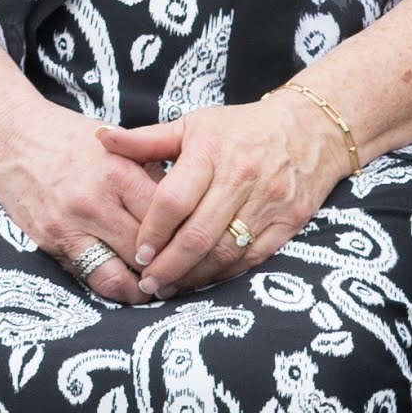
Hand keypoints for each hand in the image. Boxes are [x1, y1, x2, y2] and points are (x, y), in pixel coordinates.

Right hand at [0, 95, 174, 300]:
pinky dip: (111, 286)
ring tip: (156, 288)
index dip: (186, 236)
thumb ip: (149, 175)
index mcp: (118, 173)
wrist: (12, 138)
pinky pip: (88, 278)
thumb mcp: (117, 145)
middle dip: (169, 268)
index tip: (196, 245)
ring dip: (141, 289)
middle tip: (186, 275)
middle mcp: (94, 204)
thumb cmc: (70, 139)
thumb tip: (185, 208)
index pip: (166, 218)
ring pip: (118, 278)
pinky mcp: (51, 244)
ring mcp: (69, 228)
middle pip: (146, 253)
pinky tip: (125, 283)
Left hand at [101, 96, 353, 294]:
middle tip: (147, 284)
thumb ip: (145, 140)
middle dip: (169, 265)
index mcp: (212, 151)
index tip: (138, 253)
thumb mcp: (193, 125)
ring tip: (170, 287)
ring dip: (194, 276)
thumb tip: (101, 139)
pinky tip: (204, 280)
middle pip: (198, 234)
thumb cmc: (241, 129)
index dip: (153, 231)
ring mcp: (268, 203)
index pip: (174, 200)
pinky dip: (225, 274)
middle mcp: (241, 178)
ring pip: (224, 253)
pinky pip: (251, 259)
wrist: (311, 130)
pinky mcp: (288, 223)